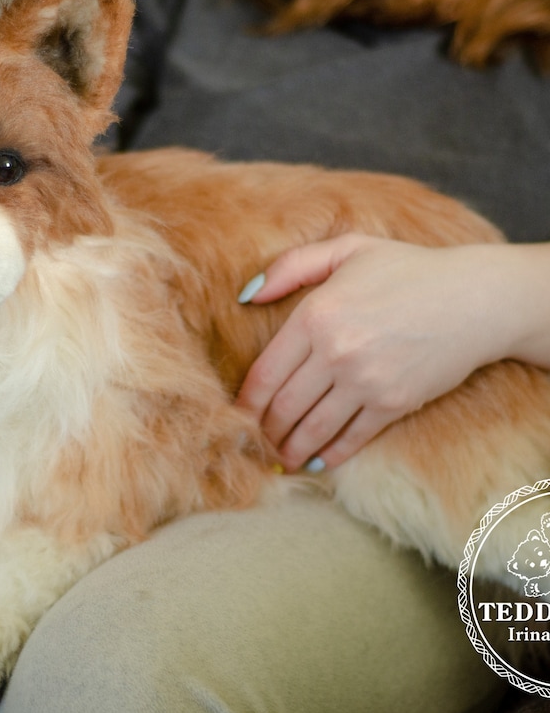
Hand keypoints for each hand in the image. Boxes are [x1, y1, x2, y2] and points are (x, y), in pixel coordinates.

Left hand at [235, 234, 519, 471]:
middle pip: (283, 406)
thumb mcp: (347, 250)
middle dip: (264, 430)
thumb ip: (290, 267)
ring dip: (290, 449)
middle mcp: (335, 352)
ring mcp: (365, 382)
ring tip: (280, 457)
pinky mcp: (393, 404)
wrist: (475, 298)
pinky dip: (329, 454)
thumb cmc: (408, 270)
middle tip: (255, 441)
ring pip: (312, 428)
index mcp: (315, 315)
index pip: (264, 373)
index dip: (246, 402)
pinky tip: (316, 461)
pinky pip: (351, 438)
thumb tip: (246, 297)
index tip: (238, 414)